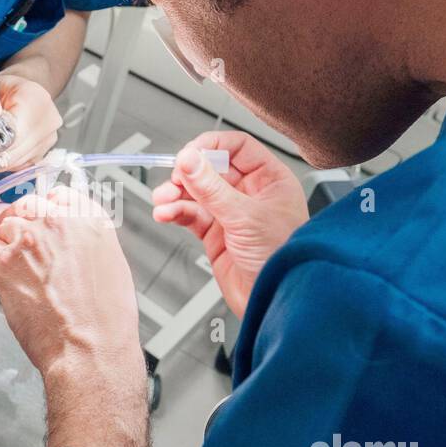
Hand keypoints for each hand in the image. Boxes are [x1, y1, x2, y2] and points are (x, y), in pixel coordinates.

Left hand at [0, 73, 62, 170]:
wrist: (24, 95)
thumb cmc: (3, 91)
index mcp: (36, 100)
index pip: (11, 134)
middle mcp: (48, 122)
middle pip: (12, 152)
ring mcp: (49, 141)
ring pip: (14, 162)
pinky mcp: (44, 154)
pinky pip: (18, 166)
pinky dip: (5, 160)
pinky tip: (1, 145)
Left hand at [0, 187, 144, 386]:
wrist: (89, 349)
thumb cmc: (106, 320)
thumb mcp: (111, 265)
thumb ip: (87, 240)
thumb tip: (71, 239)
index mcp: (90, 219)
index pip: (60, 195)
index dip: (49, 208)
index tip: (44, 218)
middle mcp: (58, 221)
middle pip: (30, 204)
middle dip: (25, 220)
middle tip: (26, 242)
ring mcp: (28, 238)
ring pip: (7, 225)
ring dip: (10, 241)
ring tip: (21, 268)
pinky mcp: (4, 261)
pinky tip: (11, 279)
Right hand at [151, 131, 307, 317]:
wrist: (276, 300)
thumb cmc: (282, 259)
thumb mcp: (244, 216)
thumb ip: (211, 187)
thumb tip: (189, 159)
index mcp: (270, 180)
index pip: (238, 147)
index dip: (212, 145)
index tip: (190, 152)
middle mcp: (251, 194)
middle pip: (212, 168)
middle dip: (189, 173)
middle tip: (175, 177)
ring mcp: (232, 214)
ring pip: (197, 193)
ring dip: (176, 194)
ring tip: (163, 199)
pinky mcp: (216, 234)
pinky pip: (191, 215)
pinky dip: (176, 212)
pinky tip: (166, 213)